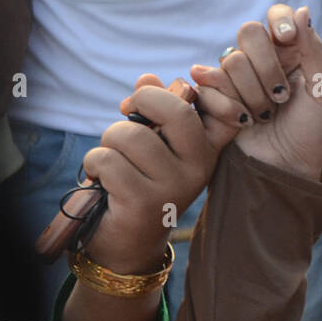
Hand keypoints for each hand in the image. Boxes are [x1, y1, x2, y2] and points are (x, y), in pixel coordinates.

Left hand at [82, 74, 242, 274]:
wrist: (129, 241)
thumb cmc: (140, 182)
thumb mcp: (154, 143)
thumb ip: (154, 108)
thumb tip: (147, 78)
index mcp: (208, 148)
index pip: (227, 109)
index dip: (209, 90)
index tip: (182, 91)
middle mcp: (200, 166)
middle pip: (175, 110)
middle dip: (141, 101)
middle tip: (127, 111)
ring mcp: (175, 185)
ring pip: (130, 135)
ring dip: (108, 142)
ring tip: (111, 159)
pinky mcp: (145, 201)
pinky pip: (108, 160)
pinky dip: (94, 164)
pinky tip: (101, 179)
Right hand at [189, 4, 321, 180]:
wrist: (287, 168)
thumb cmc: (312, 131)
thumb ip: (313, 50)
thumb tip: (302, 10)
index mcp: (291, 51)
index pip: (277, 14)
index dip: (279, 20)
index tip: (286, 38)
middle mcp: (261, 58)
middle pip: (249, 31)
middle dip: (267, 66)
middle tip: (282, 97)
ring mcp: (235, 77)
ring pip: (231, 60)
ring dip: (253, 93)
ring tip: (266, 116)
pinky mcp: (213, 96)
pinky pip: (209, 85)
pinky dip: (230, 107)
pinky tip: (245, 122)